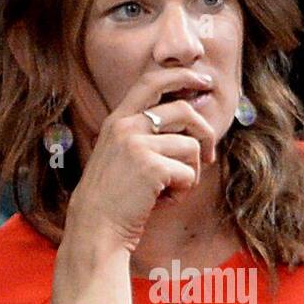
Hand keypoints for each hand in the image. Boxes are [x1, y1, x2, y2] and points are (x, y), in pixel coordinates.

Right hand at [62, 67, 217, 257]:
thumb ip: (146, 132)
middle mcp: (125, 126)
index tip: (203, 81)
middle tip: (208, 156)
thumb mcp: (121, 153)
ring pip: (191, 147)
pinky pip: (189, 174)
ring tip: (171, 189)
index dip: (181, 75)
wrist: (95, 227)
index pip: (151, 81)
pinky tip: (164, 201)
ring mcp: (136, 144)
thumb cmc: (114, 195)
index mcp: (118, 119)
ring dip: (191, 172)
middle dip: (205, 133)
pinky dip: (183, 191)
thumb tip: (191, 113)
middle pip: (184, 110)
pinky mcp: (150, 167)